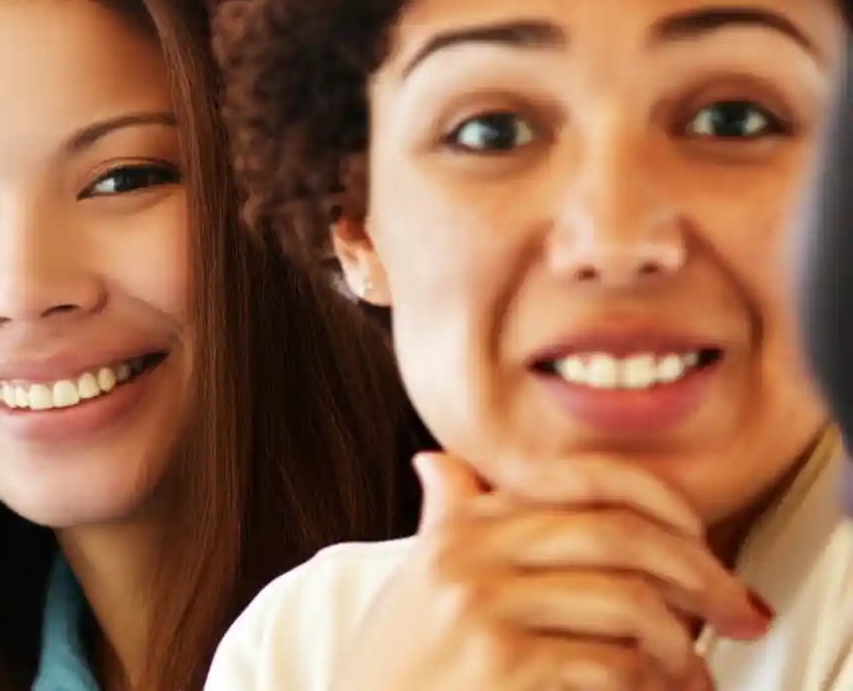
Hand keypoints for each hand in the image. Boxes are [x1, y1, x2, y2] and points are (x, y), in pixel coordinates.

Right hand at [329, 453, 770, 689]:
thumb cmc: (396, 663)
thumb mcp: (414, 579)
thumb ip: (443, 517)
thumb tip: (441, 464)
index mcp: (462, 526)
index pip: (581, 478)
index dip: (661, 500)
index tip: (700, 537)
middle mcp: (471, 558)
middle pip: (620, 536)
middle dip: (699, 574)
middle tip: (737, 609)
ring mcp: (486, 615)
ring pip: (629, 605)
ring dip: (682, 645)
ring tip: (692, 670)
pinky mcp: (505, 672)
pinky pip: (612, 667)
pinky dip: (648, 686)